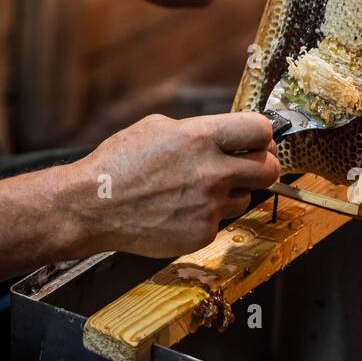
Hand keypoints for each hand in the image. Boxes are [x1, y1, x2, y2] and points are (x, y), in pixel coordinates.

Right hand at [75, 112, 279, 257]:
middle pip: (269, 168)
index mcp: (200, 137)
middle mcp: (211, 172)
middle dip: (261, 165)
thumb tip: (224, 135)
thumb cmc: (119, 164)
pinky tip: (181, 208)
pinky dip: (207, 215)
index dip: (262, 134)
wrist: (93, 206)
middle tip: (248, 166)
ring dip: (231, 192)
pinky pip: (220, 221)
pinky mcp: (203, 233)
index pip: (260, 130)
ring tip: (197, 189)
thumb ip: (197, 130)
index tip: (257, 139)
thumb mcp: (156, 127)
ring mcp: (209, 206)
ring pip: (245, 197)